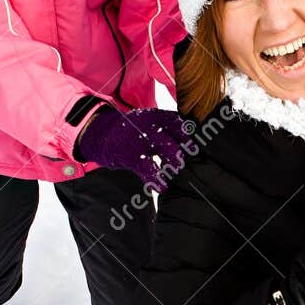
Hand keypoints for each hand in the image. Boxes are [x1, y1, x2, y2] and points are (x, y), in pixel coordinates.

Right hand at [75, 105, 192, 194]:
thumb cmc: (135, 132)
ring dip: (172, 160)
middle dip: (184, 146)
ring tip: (179, 170)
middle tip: (194, 154)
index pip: (176, 121)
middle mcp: (149, 126)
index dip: (188, 131)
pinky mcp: (131, 156)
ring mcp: (139, 141)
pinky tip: (162, 187)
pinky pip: (146, 169)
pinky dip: (155, 179)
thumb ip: (169, 129)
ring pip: (161, 149)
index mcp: (156, 117)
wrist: (104, 136)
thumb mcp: (150, 123)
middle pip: (171, 135)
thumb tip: (193, 139)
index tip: (200, 140)